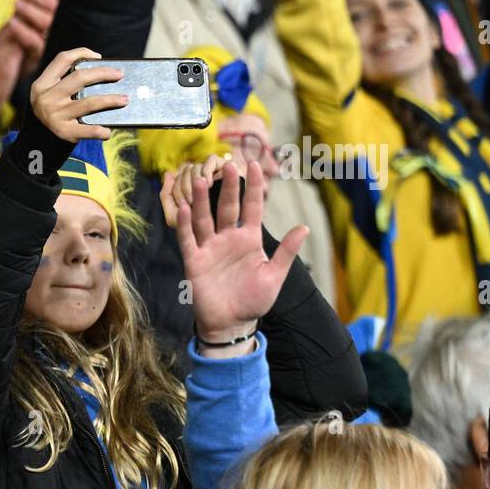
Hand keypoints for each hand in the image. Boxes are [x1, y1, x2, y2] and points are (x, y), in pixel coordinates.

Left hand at [0, 0, 62, 110]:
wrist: (0, 77)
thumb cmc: (10, 40)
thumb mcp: (19, 14)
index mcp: (57, 16)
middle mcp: (57, 29)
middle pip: (55, 6)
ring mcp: (49, 43)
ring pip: (47, 22)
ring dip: (30, 10)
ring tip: (14, 1)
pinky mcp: (39, 58)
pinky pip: (34, 42)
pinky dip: (23, 31)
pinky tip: (11, 22)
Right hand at [28, 47, 127, 142]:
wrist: (37, 139)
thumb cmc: (52, 109)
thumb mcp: (50, 91)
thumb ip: (66, 78)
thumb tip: (98, 63)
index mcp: (43, 84)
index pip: (62, 60)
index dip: (81, 53)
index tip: (98, 56)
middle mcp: (47, 99)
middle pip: (80, 78)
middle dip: (103, 73)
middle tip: (119, 74)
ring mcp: (56, 116)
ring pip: (89, 102)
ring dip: (111, 100)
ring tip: (124, 99)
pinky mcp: (64, 132)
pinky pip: (88, 130)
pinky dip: (101, 130)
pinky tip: (108, 130)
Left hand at [159, 153, 229, 227]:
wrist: (224, 236)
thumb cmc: (199, 230)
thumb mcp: (175, 218)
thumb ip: (166, 197)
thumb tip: (168, 173)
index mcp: (190, 189)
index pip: (176, 181)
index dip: (176, 191)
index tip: (184, 206)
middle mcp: (202, 180)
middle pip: (184, 172)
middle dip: (183, 187)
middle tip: (190, 201)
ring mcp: (214, 174)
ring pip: (194, 166)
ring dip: (193, 180)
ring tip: (199, 195)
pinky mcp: (228, 169)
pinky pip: (211, 160)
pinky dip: (206, 170)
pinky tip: (210, 182)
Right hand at [176, 159, 306, 353]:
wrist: (231, 323)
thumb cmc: (254, 301)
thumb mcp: (274, 276)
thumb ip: (287, 252)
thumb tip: (305, 227)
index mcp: (249, 239)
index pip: (252, 207)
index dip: (253, 187)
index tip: (254, 165)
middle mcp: (228, 239)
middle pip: (227, 207)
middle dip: (228, 187)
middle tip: (227, 165)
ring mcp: (210, 248)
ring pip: (205, 219)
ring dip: (203, 201)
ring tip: (202, 180)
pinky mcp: (195, 261)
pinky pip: (189, 240)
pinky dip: (185, 225)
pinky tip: (184, 209)